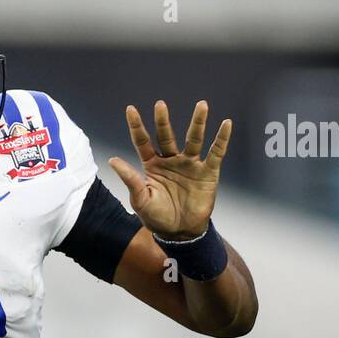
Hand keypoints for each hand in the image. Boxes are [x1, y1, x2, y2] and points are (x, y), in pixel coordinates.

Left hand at [107, 101, 230, 240]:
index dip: (137, 126)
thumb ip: (130, 179)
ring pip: (194, 139)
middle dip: (163, 121)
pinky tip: (226, 124)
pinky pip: (216, 153)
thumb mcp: (141, 199)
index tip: (130, 109)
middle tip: (160, 105)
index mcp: (152, 165)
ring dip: (198, 122)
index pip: (143, 142)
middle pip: (167, 136)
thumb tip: (112, 160)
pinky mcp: (208, 172)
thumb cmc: (157, 217)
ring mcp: (190, 164)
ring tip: (201, 105)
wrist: (180, 232)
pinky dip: (222, 139)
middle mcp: (171, 160)